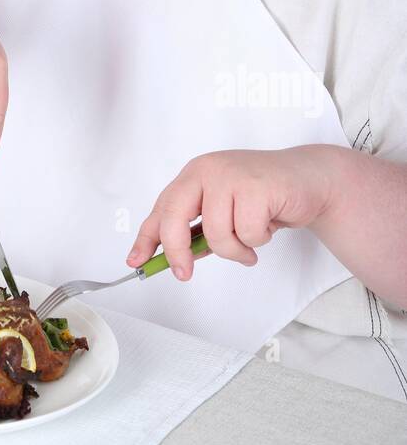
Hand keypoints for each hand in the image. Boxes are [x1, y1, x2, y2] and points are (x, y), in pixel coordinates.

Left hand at [125, 146, 337, 281]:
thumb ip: (200, 232)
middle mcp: (207, 170)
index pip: (162, 208)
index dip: (146, 237)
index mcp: (194, 175)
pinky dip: (259, 240)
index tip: (136, 261)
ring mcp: (230, 175)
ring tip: (252, 240)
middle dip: (177, 252)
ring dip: (236, 249)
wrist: (308, 179)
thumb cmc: (265, 196)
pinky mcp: (255, 186)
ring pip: (216, 234)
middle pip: (174, 218)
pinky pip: (247, 233)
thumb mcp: (225, 212)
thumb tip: (176, 259)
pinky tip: (269, 224)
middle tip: (184, 274)